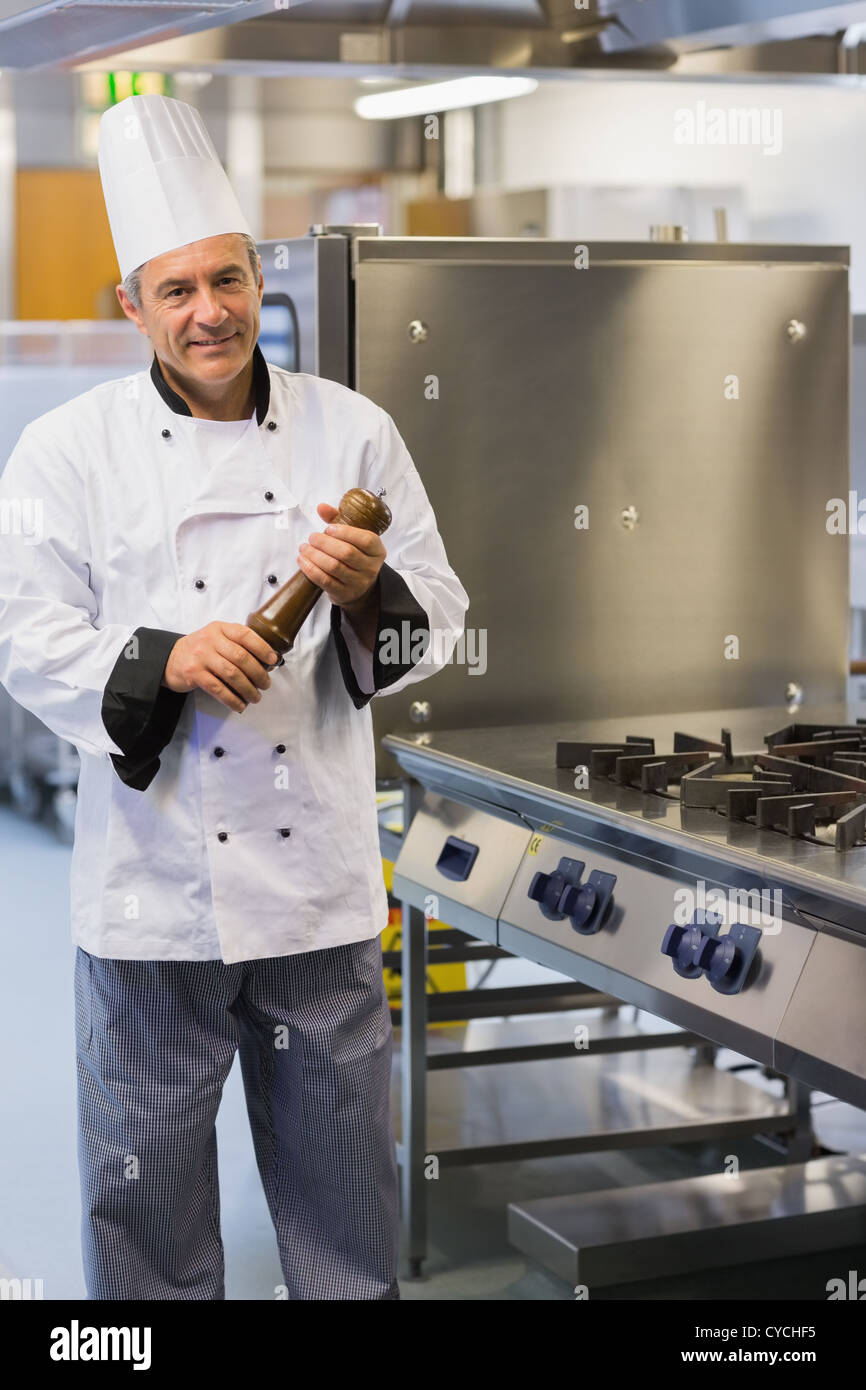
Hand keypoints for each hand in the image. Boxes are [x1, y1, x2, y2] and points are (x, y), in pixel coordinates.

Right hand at [162, 621, 278, 713]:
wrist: (169, 659)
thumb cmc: (200, 651)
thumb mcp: (216, 639)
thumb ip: (236, 645)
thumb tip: (266, 662)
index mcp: (220, 628)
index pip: (245, 634)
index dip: (262, 648)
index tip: (274, 660)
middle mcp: (210, 639)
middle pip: (241, 657)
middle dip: (258, 673)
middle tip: (265, 684)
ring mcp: (200, 656)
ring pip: (232, 674)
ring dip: (248, 688)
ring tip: (256, 697)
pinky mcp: (193, 673)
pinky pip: (218, 689)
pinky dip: (232, 699)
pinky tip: (239, 705)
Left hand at [297, 502, 385, 609]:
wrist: (357, 587)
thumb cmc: (354, 556)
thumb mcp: (352, 537)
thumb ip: (338, 520)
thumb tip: (322, 507)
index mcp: (377, 551)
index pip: (366, 540)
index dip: (346, 532)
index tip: (329, 528)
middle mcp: (371, 568)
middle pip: (347, 553)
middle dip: (325, 543)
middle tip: (312, 537)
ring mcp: (358, 582)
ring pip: (334, 567)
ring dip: (315, 555)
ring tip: (305, 548)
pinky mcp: (344, 593)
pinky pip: (325, 581)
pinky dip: (311, 569)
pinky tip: (303, 560)